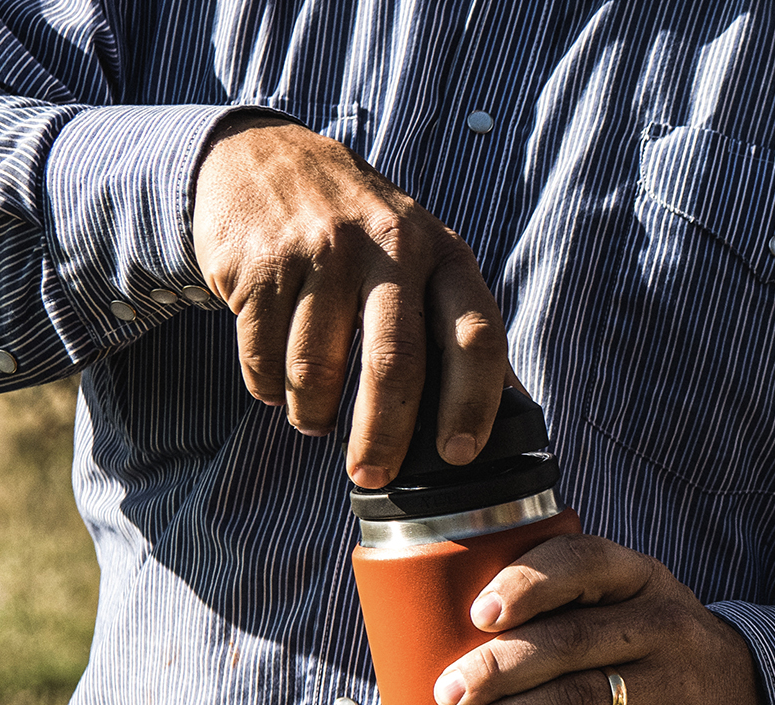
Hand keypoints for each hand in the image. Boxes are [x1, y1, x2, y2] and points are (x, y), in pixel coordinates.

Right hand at [193, 112, 510, 487]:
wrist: (262, 160)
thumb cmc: (361, 229)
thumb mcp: (424, 257)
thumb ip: (457, 324)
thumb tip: (512, 408)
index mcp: (443, 253)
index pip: (475, 337)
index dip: (472, 405)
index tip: (457, 454)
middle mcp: (388, 245)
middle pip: (394, 365)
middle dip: (383, 437)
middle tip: (370, 476)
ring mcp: (321, 250)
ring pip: (316, 372)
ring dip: (312, 415)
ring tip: (313, 418)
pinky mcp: (262, 265)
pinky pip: (264, 360)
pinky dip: (268, 390)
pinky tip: (277, 382)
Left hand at [432, 535, 767, 704]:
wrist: (747, 702)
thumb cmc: (649, 645)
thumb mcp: (628, 601)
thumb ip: (561, 602)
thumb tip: (440, 625)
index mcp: (640, 577)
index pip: (585, 563)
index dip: (530, 584)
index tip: (480, 613)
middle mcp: (660, 626)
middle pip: (570, 642)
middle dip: (500, 669)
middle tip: (447, 692)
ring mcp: (669, 689)